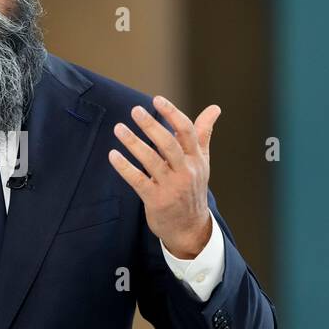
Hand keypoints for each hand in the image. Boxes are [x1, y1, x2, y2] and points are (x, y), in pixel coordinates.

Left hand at [107, 96, 219, 259]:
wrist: (190, 228)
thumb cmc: (193, 189)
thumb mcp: (202, 162)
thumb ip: (203, 133)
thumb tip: (215, 108)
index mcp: (196, 159)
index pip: (186, 132)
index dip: (172, 114)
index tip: (156, 99)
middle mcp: (185, 172)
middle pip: (169, 144)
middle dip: (151, 126)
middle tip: (135, 110)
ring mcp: (171, 187)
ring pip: (151, 161)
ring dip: (133, 143)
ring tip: (118, 128)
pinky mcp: (156, 200)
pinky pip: (138, 181)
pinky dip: (124, 167)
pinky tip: (113, 154)